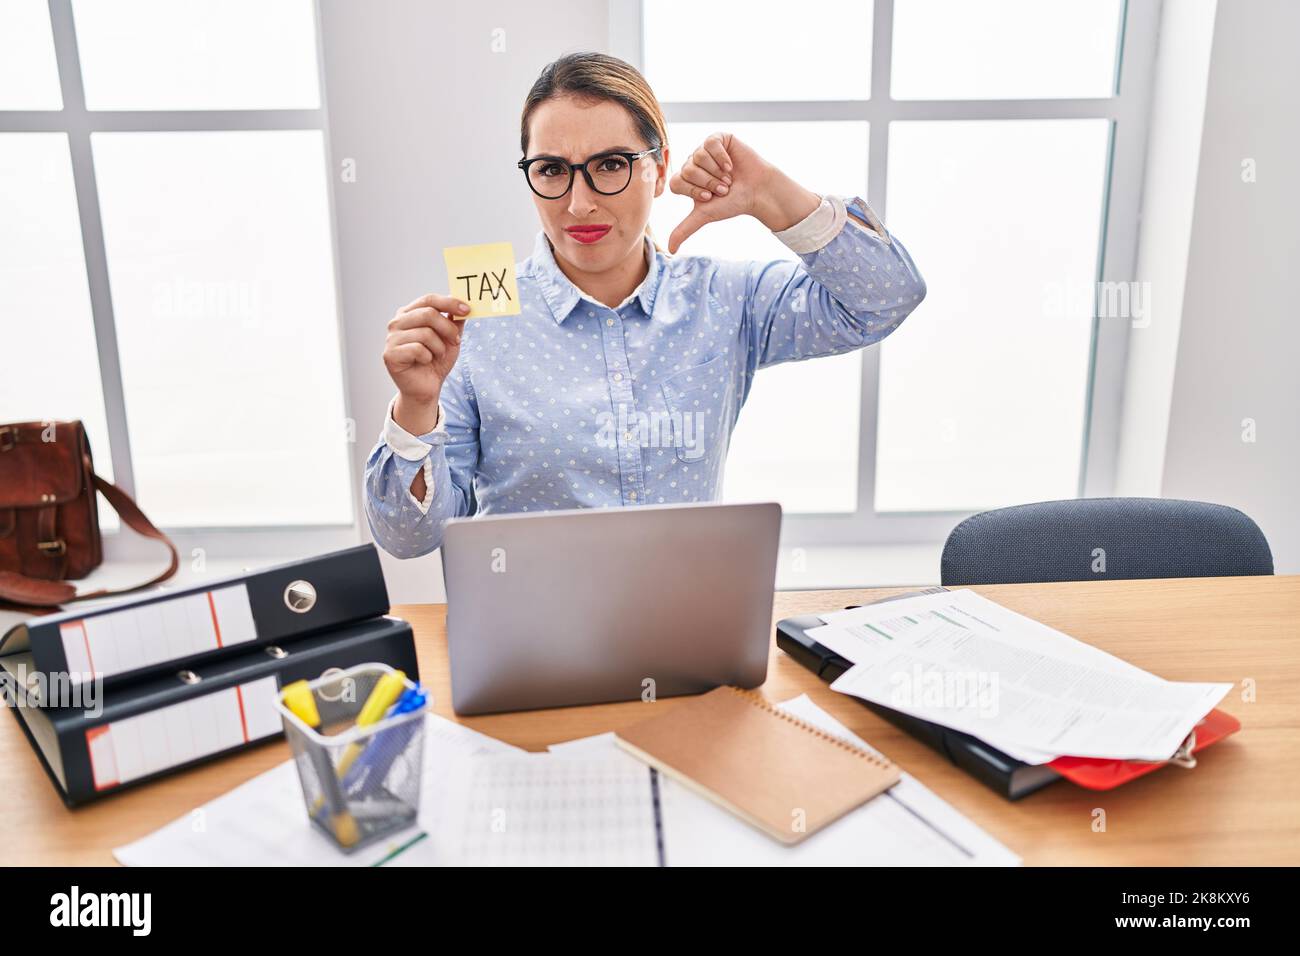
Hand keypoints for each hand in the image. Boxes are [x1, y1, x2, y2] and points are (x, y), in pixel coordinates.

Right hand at [383, 293, 468, 421]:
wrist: (426, 388)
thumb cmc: (436, 361)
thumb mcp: (450, 338)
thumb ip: (455, 321)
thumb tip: (463, 305)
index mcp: (409, 313)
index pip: (429, 299)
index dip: (449, 302)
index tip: (467, 310)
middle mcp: (397, 322)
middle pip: (428, 313)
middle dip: (448, 329)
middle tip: (456, 341)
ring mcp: (391, 338)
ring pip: (425, 333)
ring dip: (439, 348)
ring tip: (437, 356)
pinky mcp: (390, 354)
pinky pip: (418, 349)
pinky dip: (428, 358)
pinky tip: (424, 362)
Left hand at [667, 132, 770, 252]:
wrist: (757, 191)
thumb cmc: (732, 203)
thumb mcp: (705, 216)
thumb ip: (684, 229)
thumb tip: (670, 250)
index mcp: (686, 180)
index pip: (677, 183)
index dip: (695, 191)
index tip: (711, 197)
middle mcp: (692, 163)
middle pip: (688, 169)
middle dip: (708, 182)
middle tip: (723, 188)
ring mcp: (704, 149)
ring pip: (698, 156)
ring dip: (716, 171)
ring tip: (728, 177)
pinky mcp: (718, 139)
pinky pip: (710, 143)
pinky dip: (722, 157)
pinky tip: (731, 165)